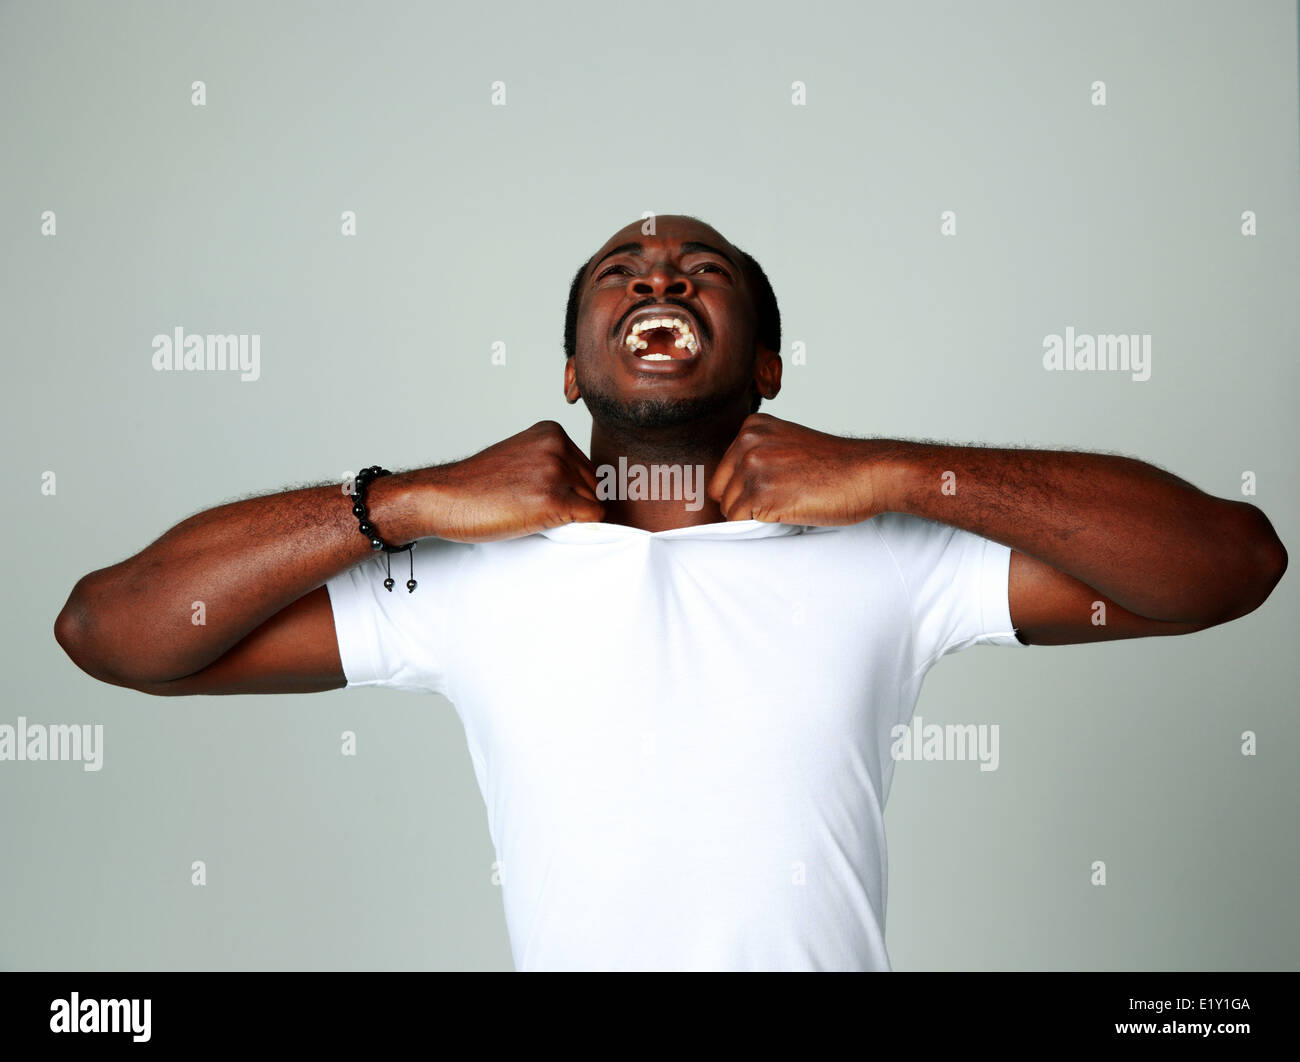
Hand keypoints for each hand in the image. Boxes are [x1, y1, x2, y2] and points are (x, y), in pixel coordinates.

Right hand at [420, 421, 604, 541]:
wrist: (443, 497)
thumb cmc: (476, 486)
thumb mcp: (520, 459)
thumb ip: (552, 463)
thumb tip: (586, 489)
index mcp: (551, 432)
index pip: (587, 467)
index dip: (573, 490)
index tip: (545, 498)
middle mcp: (557, 446)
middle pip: (595, 484)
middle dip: (576, 503)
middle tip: (538, 511)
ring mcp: (556, 471)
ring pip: (594, 501)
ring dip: (572, 516)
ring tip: (535, 516)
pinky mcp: (554, 499)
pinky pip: (593, 517)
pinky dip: (580, 527)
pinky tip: (548, 525)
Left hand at [707, 413, 888, 524]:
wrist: (868, 473)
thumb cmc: (835, 467)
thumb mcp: (787, 444)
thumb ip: (758, 455)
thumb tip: (729, 488)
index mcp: (752, 427)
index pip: (723, 470)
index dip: (743, 488)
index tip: (771, 489)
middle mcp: (748, 442)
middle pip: (719, 490)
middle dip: (742, 503)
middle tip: (778, 501)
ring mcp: (752, 467)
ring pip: (728, 510)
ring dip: (752, 517)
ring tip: (786, 505)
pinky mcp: (760, 493)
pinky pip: (738, 523)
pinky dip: (758, 526)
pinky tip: (786, 513)